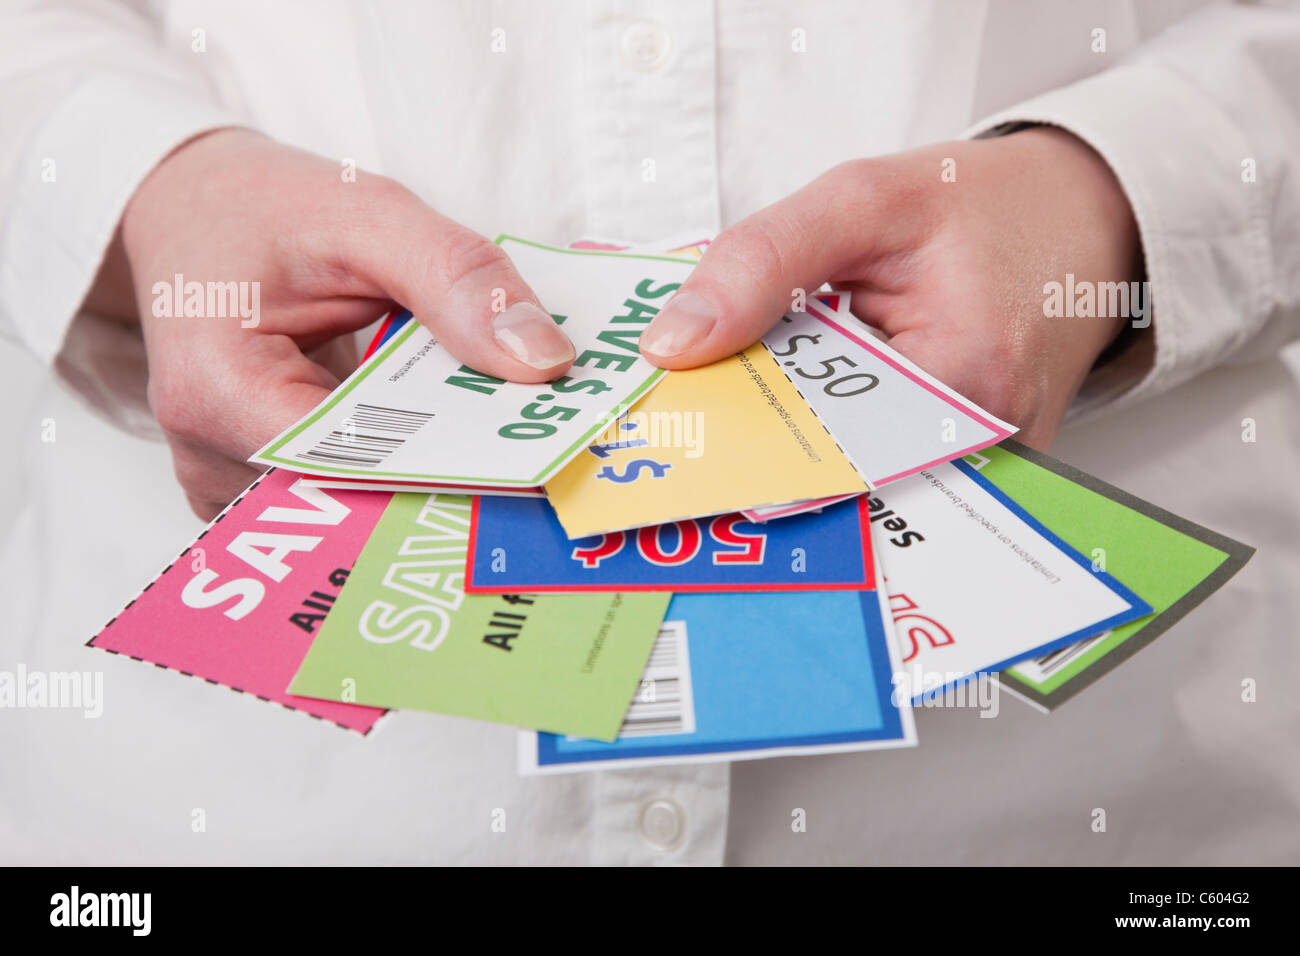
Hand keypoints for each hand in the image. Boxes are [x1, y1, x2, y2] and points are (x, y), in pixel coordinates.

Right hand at [118, 129, 574, 517]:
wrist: (191, 213)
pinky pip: (350, 492)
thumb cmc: (260, 209)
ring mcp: (234, 483)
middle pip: (361, 501)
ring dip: (439, 473)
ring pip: (361, 507)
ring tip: (516, 441)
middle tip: (555, 457)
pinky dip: (410, 462)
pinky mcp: (264, 485)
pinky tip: (462, 435)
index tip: (543, 464)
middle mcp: (213, 458)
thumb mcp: (363, 212)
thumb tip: (544, 362)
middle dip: (459, 476)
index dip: (453, 468)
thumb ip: (454, 276)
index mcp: (216, 392)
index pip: (353, 465)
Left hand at [638, 128, 1143, 448]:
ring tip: (730, 429)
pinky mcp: (974, 472)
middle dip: (756, 459)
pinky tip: (793, 418)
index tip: (674, 455)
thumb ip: (763, 262)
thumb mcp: (865, 201)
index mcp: (965, 381)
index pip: (822, 454)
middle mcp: (983, 447)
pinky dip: (829, 446)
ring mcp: (984, 471)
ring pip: (855, 485)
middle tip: (682, 447)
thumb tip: (673, 344)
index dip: (739, 453)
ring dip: (789, 455)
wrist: (1079, 222)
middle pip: (836, 481)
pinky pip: (883, 475)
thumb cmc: (980, 209)